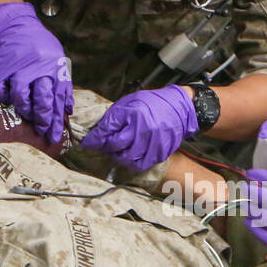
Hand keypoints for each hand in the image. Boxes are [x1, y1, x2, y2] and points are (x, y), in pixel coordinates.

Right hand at [0, 2, 73, 142]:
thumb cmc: (37, 43)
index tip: (56, 135)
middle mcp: (39, 68)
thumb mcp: (57, 58)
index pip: (58, 98)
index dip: (57, 119)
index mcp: (55, 66)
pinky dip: (4, 98)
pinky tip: (8, 100)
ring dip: (24, 110)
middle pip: (43, 99)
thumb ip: (62, 83)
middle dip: (43, 119)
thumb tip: (67, 109)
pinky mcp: (1, 67)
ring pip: (21, 97)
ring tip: (26, 115)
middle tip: (42, 131)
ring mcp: (19, 67)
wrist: (13, 22)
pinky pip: (1, 89)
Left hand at [80, 86, 197, 171]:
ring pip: (128, 159)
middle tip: (105, 145)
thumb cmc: (152, 103)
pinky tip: (132, 156)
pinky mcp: (160, 151)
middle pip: (116, 146)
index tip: (87, 143)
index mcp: (133, 114)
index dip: (94, 139)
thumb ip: (114, 117)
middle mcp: (143, 129)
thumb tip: (98, 132)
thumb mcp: (129, 102)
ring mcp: (153, 142)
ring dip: (119, 157)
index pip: (107, 131)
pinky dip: (134, 163)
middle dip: (107, 148)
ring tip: (118, 151)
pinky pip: (142, 164)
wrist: (179, 107)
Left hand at [245, 169, 266, 266]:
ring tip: (246, 203)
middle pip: (262, 196)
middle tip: (244, 187)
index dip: (261, 176)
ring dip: (250, 207)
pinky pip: (262, 234)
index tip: (252, 173)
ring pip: (259, 214)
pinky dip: (253, 226)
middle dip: (251, 190)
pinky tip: (250, 221)